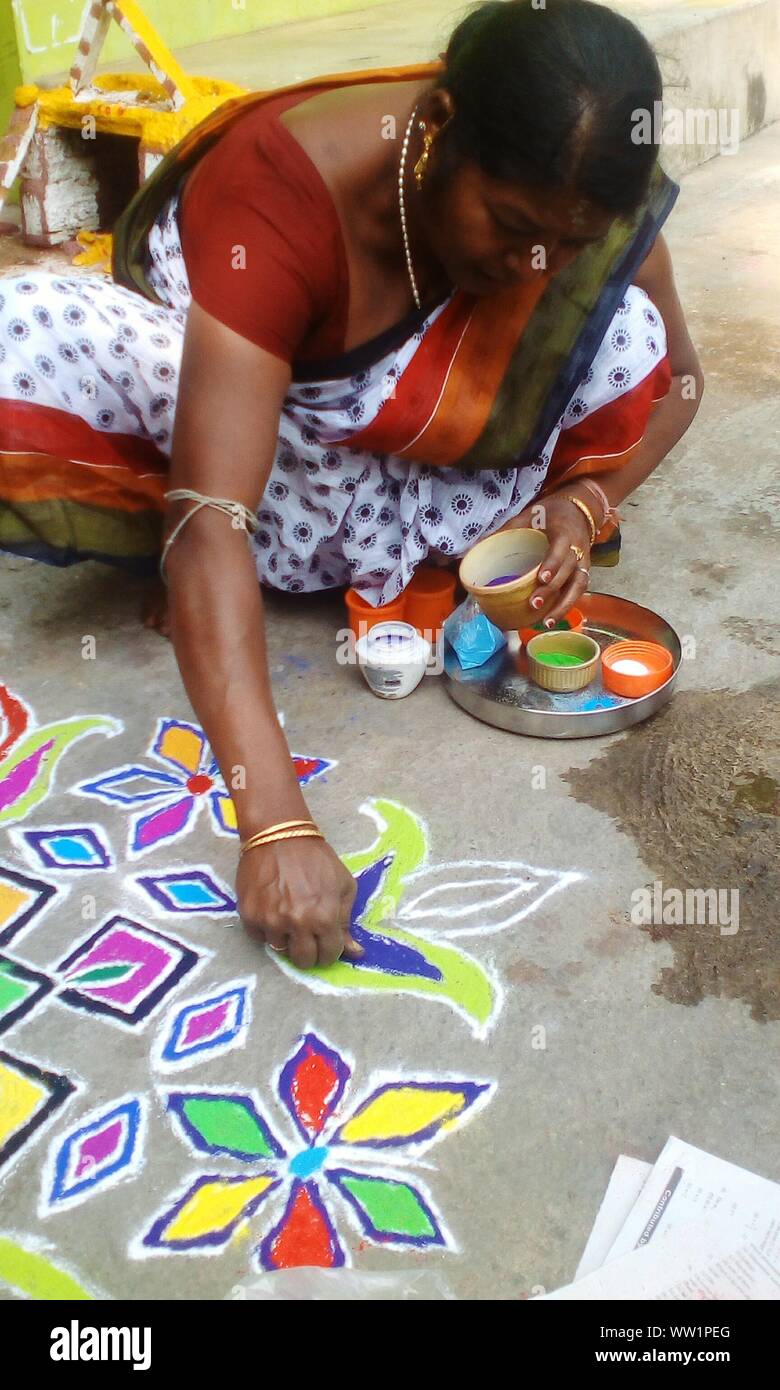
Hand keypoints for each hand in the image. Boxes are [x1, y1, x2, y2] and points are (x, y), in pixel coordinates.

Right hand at [236, 836, 361, 968]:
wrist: (279, 835)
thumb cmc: (316, 859)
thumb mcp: (343, 886)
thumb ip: (346, 922)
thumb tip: (355, 953)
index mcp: (325, 917)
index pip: (330, 955)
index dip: (330, 952)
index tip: (326, 944)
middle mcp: (297, 924)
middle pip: (304, 961)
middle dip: (309, 953)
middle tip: (307, 937)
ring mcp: (271, 921)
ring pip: (280, 949)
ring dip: (286, 938)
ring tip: (288, 916)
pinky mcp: (249, 915)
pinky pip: (259, 937)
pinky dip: (267, 929)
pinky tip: (272, 910)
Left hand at [511, 493, 591, 624]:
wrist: (580, 509)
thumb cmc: (550, 513)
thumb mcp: (529, 514)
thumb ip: (507, 530)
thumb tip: (477, 547)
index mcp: (564, 532)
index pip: (561, 549)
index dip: (553, 564)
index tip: (541, 578)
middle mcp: (578, 549)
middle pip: (568, 572)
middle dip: (551, 590)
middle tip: (533, 604)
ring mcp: (583, 562)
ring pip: (578, 586)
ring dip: (563, 605)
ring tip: (547, 622)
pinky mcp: (583, 571)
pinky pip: (578, 590)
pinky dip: (567, 605)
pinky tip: (552, 618)